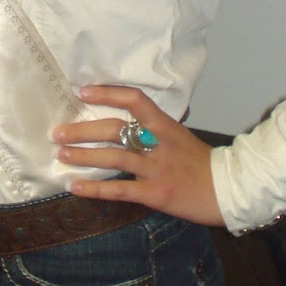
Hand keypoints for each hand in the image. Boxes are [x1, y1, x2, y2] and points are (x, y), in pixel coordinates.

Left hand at [51, 84, 224, 226]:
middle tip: (57, 132)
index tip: (82, 92)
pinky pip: (120, 190)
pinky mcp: (155, 194)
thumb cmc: (200, 163)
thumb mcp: (179, 137)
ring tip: (61, 154)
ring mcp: (157, 169)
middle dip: (83, 130)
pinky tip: (75, 187)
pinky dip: (95, 189)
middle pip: (115, 130)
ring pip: (114, 158)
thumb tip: (122, 121)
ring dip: (84, 156)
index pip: (134, 100)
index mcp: (165, 126)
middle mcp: (159, 144)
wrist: (228, 190)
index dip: (107, 94)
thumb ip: (153, 129)